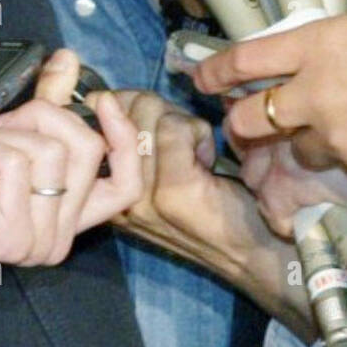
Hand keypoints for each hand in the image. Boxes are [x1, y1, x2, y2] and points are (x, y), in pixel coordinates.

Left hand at [0, 50, 142, 262]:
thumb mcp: (10, 137)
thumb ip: (46, 103)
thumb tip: (68, 59)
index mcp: (70, 216)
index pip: (125, 186)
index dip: (124, 141)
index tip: (104, 101)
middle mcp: (63, 235)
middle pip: (86, 148)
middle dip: (42, 115)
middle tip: (2, 123)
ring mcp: (41, 240)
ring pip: (52, 151)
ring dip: (7, 135)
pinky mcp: (14, 235)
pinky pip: (16, 162)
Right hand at [107, 89, 314, 341]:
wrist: (255, 250)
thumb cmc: (213, 201)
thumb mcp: (158, 166)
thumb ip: (132, 134)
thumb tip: (110, 95)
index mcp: (103, 187)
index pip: (91, 115)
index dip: (123, 101)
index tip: (152, 118)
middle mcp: (112, 195)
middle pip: (123, 108)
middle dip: (160, 110)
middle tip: (183, 141)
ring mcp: (140, 197)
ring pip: (150, 115)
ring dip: (183, 122)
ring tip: (196, 153)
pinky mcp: (172, 193)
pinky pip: (176, 130)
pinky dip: (199, 132)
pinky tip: (208, 159)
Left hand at [194, 11, 346, 229]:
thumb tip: (339, 61)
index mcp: (321, 42)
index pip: (247, 58)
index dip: (217, 71)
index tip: (203, 78)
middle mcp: (314, 89)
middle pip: (250, 116)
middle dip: (243, 126)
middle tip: (249, 128)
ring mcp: (332, 135)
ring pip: (295, 150)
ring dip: (305, 149)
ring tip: (336, 141)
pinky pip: (339, 172)